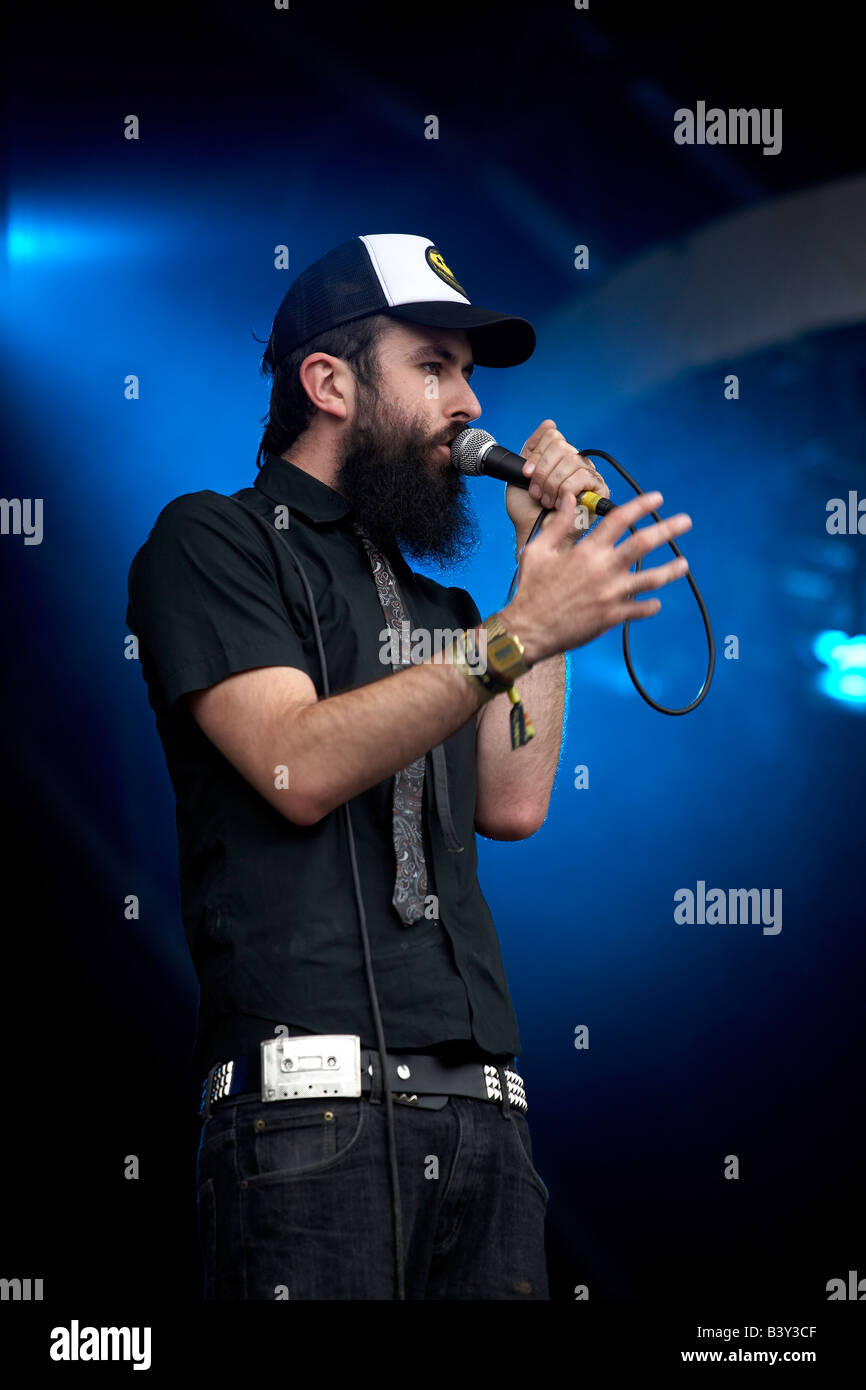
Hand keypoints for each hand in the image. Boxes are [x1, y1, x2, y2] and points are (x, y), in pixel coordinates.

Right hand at [502, 490, 691, 664]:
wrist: (528, 629)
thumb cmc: (530, 588)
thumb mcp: (538, 550)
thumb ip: (558, 524)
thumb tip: (570, 498)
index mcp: (586, 551)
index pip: (619, 519)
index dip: (641, 506)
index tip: (657, 498)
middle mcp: (603, 569)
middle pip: (643, 543)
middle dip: (667, 529)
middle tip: (686, 522)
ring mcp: (610, 594)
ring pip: (651, 579)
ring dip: (671, 570)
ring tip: (684, 564)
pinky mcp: (611, 617)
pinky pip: (640, 610)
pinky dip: (650, 606)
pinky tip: (655, 602)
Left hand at [505, 419, 610, 549]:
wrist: (532, 532)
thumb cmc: (526, 510)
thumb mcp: (519, 474)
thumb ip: (531, 449)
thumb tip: (549, 423)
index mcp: (558, 457)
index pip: (553, 436)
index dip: (537, 455)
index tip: (526, 475)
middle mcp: (575, 463)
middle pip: (562, 446)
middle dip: (543, 473)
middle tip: (537, 493)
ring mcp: (589, 475)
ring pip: (571, 461)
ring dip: (552, 484)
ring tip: (547, 501)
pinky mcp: (600, 490)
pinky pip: (582, 477)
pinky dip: (566, 490)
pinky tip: (561, 503)